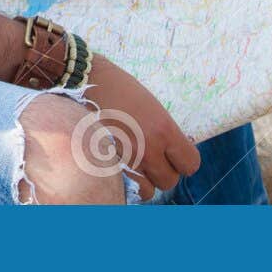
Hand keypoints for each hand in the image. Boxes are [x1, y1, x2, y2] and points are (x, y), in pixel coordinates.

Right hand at [77, 53, 199, 199]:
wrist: (82, 81)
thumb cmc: (117, 87)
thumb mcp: (149, 105)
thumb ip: (162, 131)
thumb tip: (171, 152)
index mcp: (163, 129)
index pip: (190, 164)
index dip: (182, 161)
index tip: (173, 155)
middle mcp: (148, 149)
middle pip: (169, 181)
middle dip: (162, 172)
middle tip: (150, 158)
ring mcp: (126, 160)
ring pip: (148, 191)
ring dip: (143, 181)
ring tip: (133, 164)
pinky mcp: (107, 166)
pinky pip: (125, 188)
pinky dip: (125, 183)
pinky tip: (119, 168)